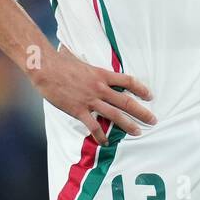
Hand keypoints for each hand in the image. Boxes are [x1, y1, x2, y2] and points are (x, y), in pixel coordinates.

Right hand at [31, 46, 155, 145]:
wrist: (45, 68)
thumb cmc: (60, 62)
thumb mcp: (80, 59)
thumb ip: (87, 64)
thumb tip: (84, 57)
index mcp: (102, 74)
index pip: (128, 81)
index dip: (141, 89)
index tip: (150, 95)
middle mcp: (100, 88)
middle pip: (126, 101)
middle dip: (142, 112)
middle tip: (153, 120)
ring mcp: (90, 100)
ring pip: (114, 115)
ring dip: (128, 125)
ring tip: (138, 132)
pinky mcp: (78, 110)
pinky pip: (93, 125)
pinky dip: (101, 135)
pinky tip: (105, 142)